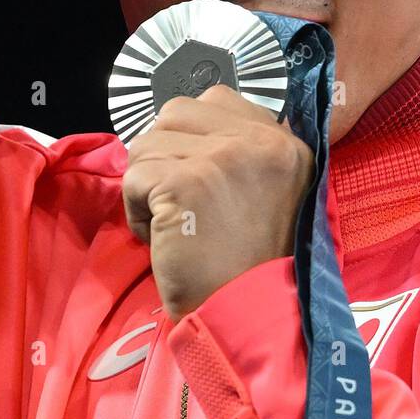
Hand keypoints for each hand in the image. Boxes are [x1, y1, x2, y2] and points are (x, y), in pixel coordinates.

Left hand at [122, 84, 314, 321]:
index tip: (194, 178)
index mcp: (285, 142)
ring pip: (148, 143)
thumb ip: (241, 153)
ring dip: (147, 186)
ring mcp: (223, 157)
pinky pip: (135, 177)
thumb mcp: (271, 195)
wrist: (249, 319)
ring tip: (171, 224)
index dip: (191, 136)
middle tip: (175, 200)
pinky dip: (136, 211)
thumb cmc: (253, 267)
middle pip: (175, 112)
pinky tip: (159, 238)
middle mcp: (261, 140)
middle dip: (163, 154)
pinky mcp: (186, 182)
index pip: (217, 99)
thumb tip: (184, 132)